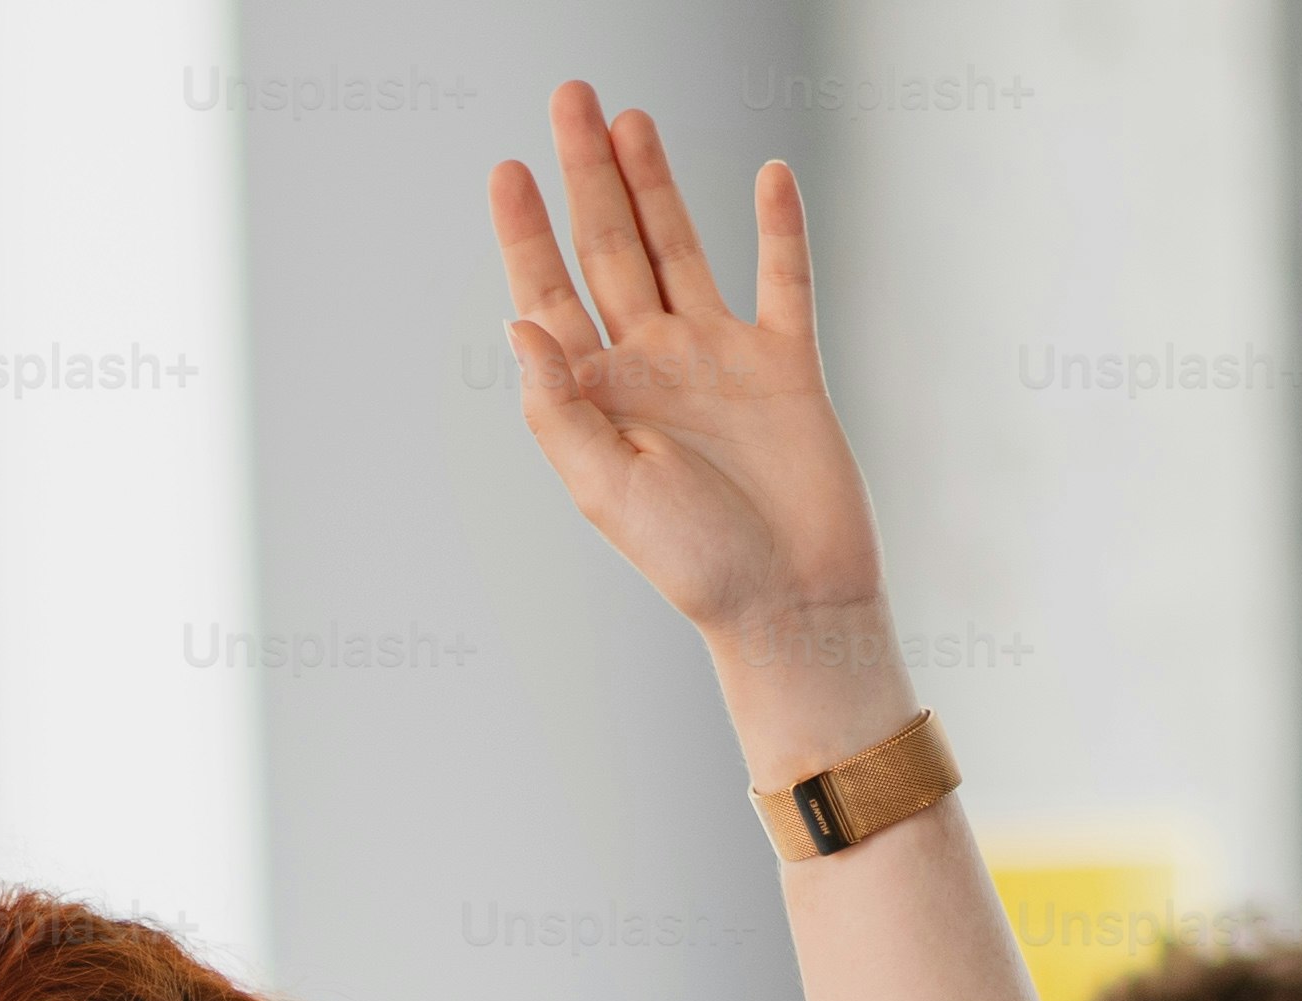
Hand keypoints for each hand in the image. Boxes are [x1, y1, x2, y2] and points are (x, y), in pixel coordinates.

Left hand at [488, 85, 888, 688]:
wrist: (794, 602)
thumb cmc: (698, 565)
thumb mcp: (608, 491)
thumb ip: (559, 409)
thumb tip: (519, 324)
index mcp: (599, 395)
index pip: (550, 294)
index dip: (526, 232)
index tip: (506, 167)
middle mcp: (653, 365)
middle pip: (611, 248)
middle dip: (587, 175)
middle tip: (570, 97)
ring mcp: (719, 359)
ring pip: (681, 249)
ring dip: (656, 184)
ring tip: (631, 119)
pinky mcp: (786, 365)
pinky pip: (784, 280)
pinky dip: (778, 229)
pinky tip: (767, 175)